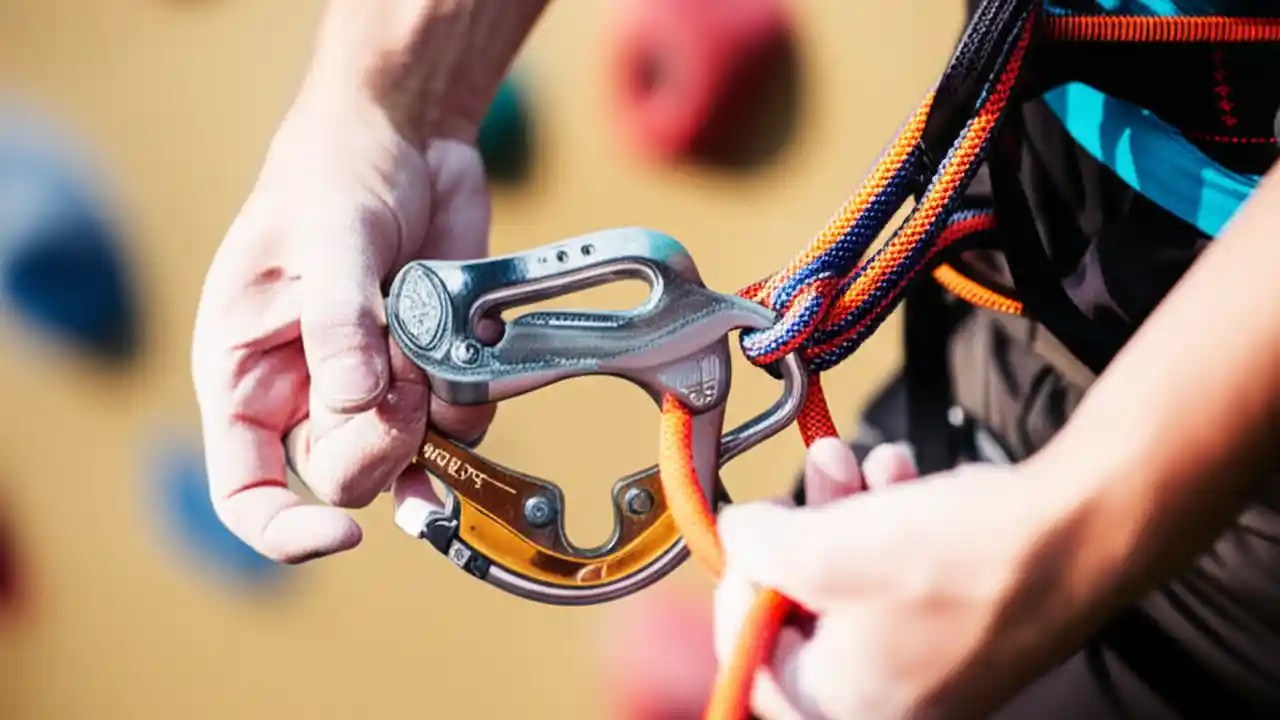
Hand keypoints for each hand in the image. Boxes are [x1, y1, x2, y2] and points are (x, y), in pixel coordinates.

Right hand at [191, 89, 494, 563]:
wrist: (406, 138)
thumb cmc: (333, 176)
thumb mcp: (327, 238)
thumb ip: (338, 322)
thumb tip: (354, 401)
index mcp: (246, 375)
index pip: (245, 492)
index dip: (284, 533)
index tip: (341, 535)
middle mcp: (307, 395)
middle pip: (345, 479)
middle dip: (383, 440)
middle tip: (404, 372)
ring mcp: (374, 387)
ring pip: (412, 461)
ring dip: (434, 419)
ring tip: (429, 344)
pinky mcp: (430, 370)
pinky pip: (460, 425)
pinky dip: (471, 399)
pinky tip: (463, 345)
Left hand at [714, 440, 1074, 718]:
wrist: (1079, 533)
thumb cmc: (956, 559)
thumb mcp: (821, 549)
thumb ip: (756, 548)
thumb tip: (739, 536)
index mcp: (842, 708)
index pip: (754, 659)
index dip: (741, 586)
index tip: (750, 537)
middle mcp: (888, 701)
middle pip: (809, 610)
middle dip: (806, 526)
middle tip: (815, 475)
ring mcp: (930, 666)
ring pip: (858, 579)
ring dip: (851, 509)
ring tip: (862, 461)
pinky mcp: (962, 625)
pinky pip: (905, 574)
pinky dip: (895, 519)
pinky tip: (902, 474)